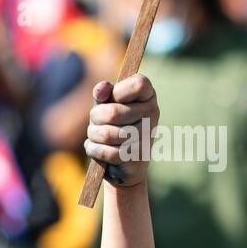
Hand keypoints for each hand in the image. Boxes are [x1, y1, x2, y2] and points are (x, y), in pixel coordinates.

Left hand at [84, 74, 159, 188]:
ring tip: (97, 136)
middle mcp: (153, 114)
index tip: (111, 99)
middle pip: (112, 113)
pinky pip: (106, 152)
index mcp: (148, 96)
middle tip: (97, 122)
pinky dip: (94, 150)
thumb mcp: (105, 106)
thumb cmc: (112, 126)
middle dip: (95, 118)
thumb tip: (102, 87)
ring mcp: (147, 137)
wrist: (123, 163)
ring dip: (93, 136)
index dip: (118, 92)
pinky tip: (97, 149)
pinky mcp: (137, 157)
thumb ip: (103, 95)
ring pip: (107, 135)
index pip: (138, 84)